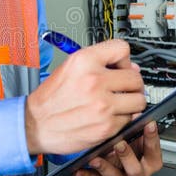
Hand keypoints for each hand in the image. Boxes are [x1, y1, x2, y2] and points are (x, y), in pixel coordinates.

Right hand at [25, 39, 146, 155]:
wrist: (36, 125)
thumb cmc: (51, 99)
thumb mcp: (69, 67)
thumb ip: (99, 63)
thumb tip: (129, 66)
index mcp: (84, 61)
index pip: (122, 49)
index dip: (124, 59)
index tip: (121, 67)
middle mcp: (94, 81)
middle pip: (135, 77)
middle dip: (131, 83)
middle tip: (122, 88)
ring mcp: (103, 105)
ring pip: (138, 99)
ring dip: (131, 102)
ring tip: (118, 103)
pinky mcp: (107, 126)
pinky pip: (130, 119)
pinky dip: (123, 119)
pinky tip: (109, 116)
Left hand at [75, 121, 161, 175]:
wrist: (119, 169)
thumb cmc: (129, 152)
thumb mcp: (136, 141)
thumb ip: (136, 130)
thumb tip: (135, 113)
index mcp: (150, 163)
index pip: (153, 151)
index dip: (152, 138)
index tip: (148, 124)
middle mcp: (140, 175)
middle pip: (135, 169)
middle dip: (126, 155)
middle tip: (119, 143)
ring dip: (104, 167)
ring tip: (95, 159)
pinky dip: (88, 174)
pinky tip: (80, 170)